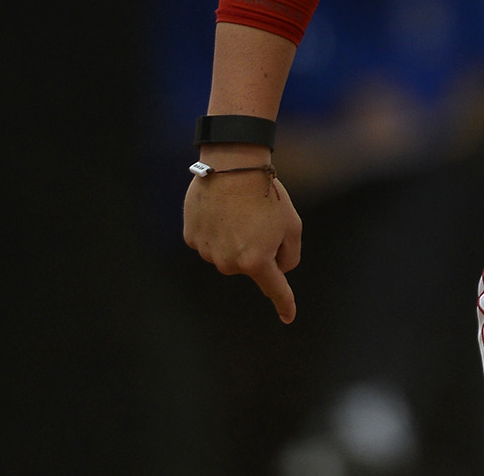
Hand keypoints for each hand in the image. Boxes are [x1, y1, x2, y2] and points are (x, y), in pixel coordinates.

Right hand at [183, 146, 303, 322]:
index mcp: (256, 261)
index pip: (274, 287)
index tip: (289, 317)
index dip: (284, 303)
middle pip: (250, 264)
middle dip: (258, 247)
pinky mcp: (191, 239)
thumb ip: (289, 255)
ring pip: (228, 253)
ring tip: (239, 210)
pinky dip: (217, 230)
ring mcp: (206, 252)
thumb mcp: (292, 225)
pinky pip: (210, 242)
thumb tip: (276, 269)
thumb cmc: (267, 195)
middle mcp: (228, 263)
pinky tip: (221, 210)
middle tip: (260, 218)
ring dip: (236, 238)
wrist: (231, 167)